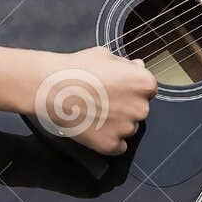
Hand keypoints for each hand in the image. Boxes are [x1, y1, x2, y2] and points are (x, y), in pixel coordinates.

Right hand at [30, 46, 157, 154]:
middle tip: (104, 99)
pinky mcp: (111, 144)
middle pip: (139, 109)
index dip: (132, 88)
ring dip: (117, 123)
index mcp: (144, 84)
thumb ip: (126, 65)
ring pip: (128, 128)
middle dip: (126, 106)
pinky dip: (109, 139)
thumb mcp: (106, 55)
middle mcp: (141, 108)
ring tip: (95, 112)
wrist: (53, 89)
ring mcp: (126, 128)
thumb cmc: (78, 68)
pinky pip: (118, 146)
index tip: (118, 88)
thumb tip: (137, 67)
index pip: (148, 89)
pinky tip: (95, 127)